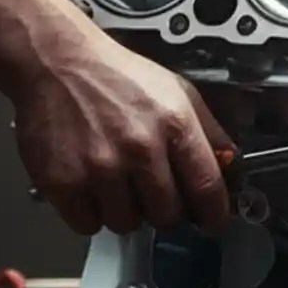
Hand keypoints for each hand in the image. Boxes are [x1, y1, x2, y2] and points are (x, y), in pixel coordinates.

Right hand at [13, 32, 235, 235]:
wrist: (57, 62)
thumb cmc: (117, 77)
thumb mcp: (178, 91)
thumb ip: (209, 131)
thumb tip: (230, 168)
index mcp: (174, 124)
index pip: (206, 187)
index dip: (214, 213)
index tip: (212, 221)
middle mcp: (140, 148)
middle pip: (167, 215)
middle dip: (164, 208)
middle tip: (152, 190)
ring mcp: (100, 167)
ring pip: (127, 224)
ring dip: (125, 210)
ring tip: (117, 180)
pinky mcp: (63, 182)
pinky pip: (88, 225)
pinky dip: (91, 213)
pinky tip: (91, 185)